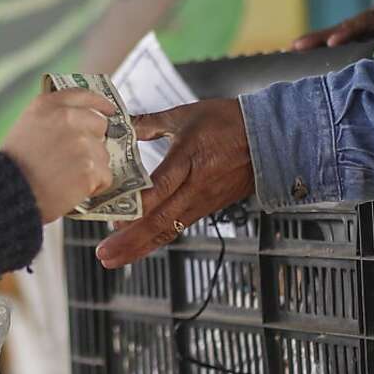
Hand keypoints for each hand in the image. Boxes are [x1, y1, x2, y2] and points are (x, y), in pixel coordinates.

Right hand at [1, 87, 118, 222]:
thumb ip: (53, 119)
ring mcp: (81, 143)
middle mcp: (68, 118)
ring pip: (103, 154)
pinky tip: (74, 189)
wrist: (9, 193)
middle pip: (100, 124)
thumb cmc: (13, 166)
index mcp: (49, 105)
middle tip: (76, 158)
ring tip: (68, 178)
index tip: (108, 110)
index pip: (83, 96)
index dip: (99, 103)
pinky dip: (94, 186)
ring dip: (92, 167)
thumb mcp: (27, 127)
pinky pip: (104, 176)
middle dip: (93, 141)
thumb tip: (80, 123)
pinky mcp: (90, 168)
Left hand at [95, 99, 252, 268]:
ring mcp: (202, 201)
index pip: (161, 188)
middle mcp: (196, 187)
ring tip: (114, 258)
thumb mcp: (186, 115)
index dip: (137, 206)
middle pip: (161, 220)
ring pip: (168, 230)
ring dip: (140, 246)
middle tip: (105, 254)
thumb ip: (150, 122)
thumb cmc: (230, 124)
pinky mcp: (206, 208)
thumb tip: (121, 123)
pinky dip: (155, 239)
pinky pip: (177, 227)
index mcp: (190, 159)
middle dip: (130, 241)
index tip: (112, 218)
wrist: (268, 138)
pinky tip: (137, 246)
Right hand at [290, 0, 373, 49]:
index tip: (333, 42)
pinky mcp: (370, 44)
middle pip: (344, 27)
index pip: (365, 20)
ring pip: (342, 37)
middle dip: (321, 37)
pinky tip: (309, 64)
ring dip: (319, 46)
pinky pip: (348, 48)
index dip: (349, 31)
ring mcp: (371, 32)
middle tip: (296, 47)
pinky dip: (329, 54)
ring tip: (293, 54)